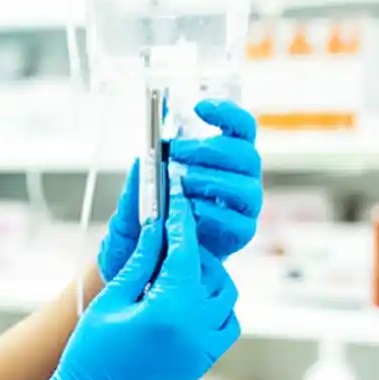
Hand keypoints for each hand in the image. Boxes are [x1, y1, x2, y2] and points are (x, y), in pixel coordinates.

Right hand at [30, 183, 240, 379]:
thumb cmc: (90, 354)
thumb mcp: (112, 300)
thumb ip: (141, 262)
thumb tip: (157, 228)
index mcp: (170, 310)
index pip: (186, 253)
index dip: (180, 223)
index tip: (175, 202)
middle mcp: (195, 329)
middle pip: (212, 273)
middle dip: (192, 252)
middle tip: (167, 239)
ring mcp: (203, 348)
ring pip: (226, 298)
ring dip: (207, 279)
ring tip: (176, 272)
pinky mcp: (202, 362)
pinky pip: (226, 325)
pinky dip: (215, 307)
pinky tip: (186, 301)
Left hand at [97, 99, 261, 281]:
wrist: (145, 272)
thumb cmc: (144, 230)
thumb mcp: (133, 204)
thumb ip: (139, 182)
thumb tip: (143, 157)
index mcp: (221, 159)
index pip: (240, 128)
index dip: (226, 113)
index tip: (199, 107)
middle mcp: (238, 180)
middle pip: (245, 154)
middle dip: (209, 150)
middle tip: (176, 153)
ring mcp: (242, 208)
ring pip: (245, 187)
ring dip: (210, 182)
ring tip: (180, 185)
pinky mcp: (240, 234)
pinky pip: (236, 221)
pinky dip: (211, 215)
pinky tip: (190, 215)